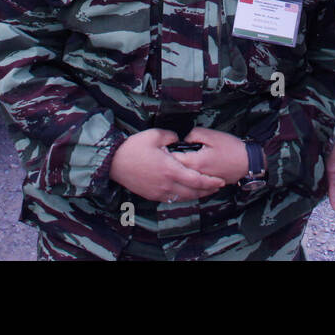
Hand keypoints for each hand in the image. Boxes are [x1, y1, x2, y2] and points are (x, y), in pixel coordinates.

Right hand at [109, 128, 225, 202]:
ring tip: (207, 191)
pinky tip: (187, 192)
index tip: (220, 180)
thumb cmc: (134, 148)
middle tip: (218, 186)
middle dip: (208, 190)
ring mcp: (159, 192)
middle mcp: (167, 184)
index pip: (196, 180)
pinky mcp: (152, 195)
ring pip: (184, 198)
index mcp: (170, 169)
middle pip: (193, 192)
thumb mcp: (155, 135)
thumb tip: (180, 139)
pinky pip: (172, 199)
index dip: (210, 182)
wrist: (114, 163)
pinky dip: (184, 196)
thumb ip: (172, 136)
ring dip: (197, 195)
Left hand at [170, 127, 249, 183]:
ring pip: (184, 179)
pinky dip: (188, 177)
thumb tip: (185, 139)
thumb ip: (194, 134)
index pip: (172, 160)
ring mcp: (202, 182)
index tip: (163, 147)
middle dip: (170, 163)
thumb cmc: (232, 148)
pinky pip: (193, 182)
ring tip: (175, 162)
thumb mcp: (212, 135)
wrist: (248, 162)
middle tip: (166, 155)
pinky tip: (187, 171)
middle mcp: (196, 175)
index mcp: (195, 162)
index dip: (165, 153)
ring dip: (178, 171)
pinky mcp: (208, 184)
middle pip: (176, 171)